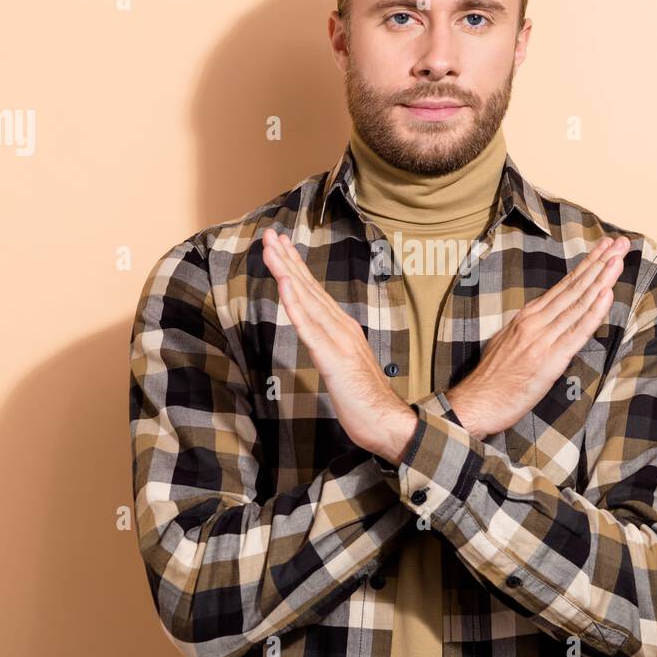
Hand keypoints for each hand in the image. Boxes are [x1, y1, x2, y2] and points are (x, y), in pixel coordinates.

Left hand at [260, 227, 417, 461]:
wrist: (387, 422)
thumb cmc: (365, 400)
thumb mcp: (344, 367)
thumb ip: (332, 348)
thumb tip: (319, 339)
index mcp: (343, 329)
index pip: (315, 293)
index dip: (296, 268)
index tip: (281, 246)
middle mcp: (341, 327)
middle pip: (309, 288)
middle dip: (287, 259)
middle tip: (270, 234)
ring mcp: (337, 340)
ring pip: (307, 299)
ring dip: (287, 271)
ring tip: (271, 249)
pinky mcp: (332, 357)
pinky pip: (309, 326)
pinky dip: (295, 303)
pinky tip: (284, 284)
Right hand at [447, 235, 629, 438]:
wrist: (475, 402)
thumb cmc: (491, 379)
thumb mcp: (507, 342)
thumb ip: (528, 330)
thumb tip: (546, 323)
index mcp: (527, 317)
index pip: (564, 286)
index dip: (587, 266)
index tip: (605, 249)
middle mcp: (535, 321)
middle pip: (574, 287)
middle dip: (599, 263)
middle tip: (620, 243)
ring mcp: (542, 338)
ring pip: (577, 303)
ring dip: (601, 279)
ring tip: (618, 258)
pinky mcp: (549, 359)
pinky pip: (576, 332)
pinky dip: (593, 312)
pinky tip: (606, 294)